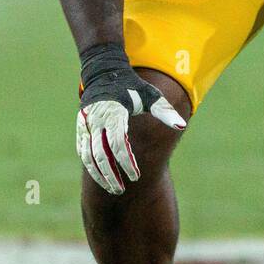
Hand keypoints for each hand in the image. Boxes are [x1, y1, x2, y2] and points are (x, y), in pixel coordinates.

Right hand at [77, 42, 185, 192]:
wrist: (104, 73)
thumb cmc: (132, 87)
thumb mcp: (151, 95)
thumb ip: (165, 112)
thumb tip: (182, 126)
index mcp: (114, 113)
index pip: (118, 143)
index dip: (126, 162)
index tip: (136, 176)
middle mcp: (97, 120)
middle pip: (101, 155)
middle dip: (111, 175)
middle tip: (122, 190)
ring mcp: (86, 124)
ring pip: (89, 156)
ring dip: (99, 175)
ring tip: (113, 188)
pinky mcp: (81, 128)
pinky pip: (83, 151)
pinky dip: (91, 166)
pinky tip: (102, 178)